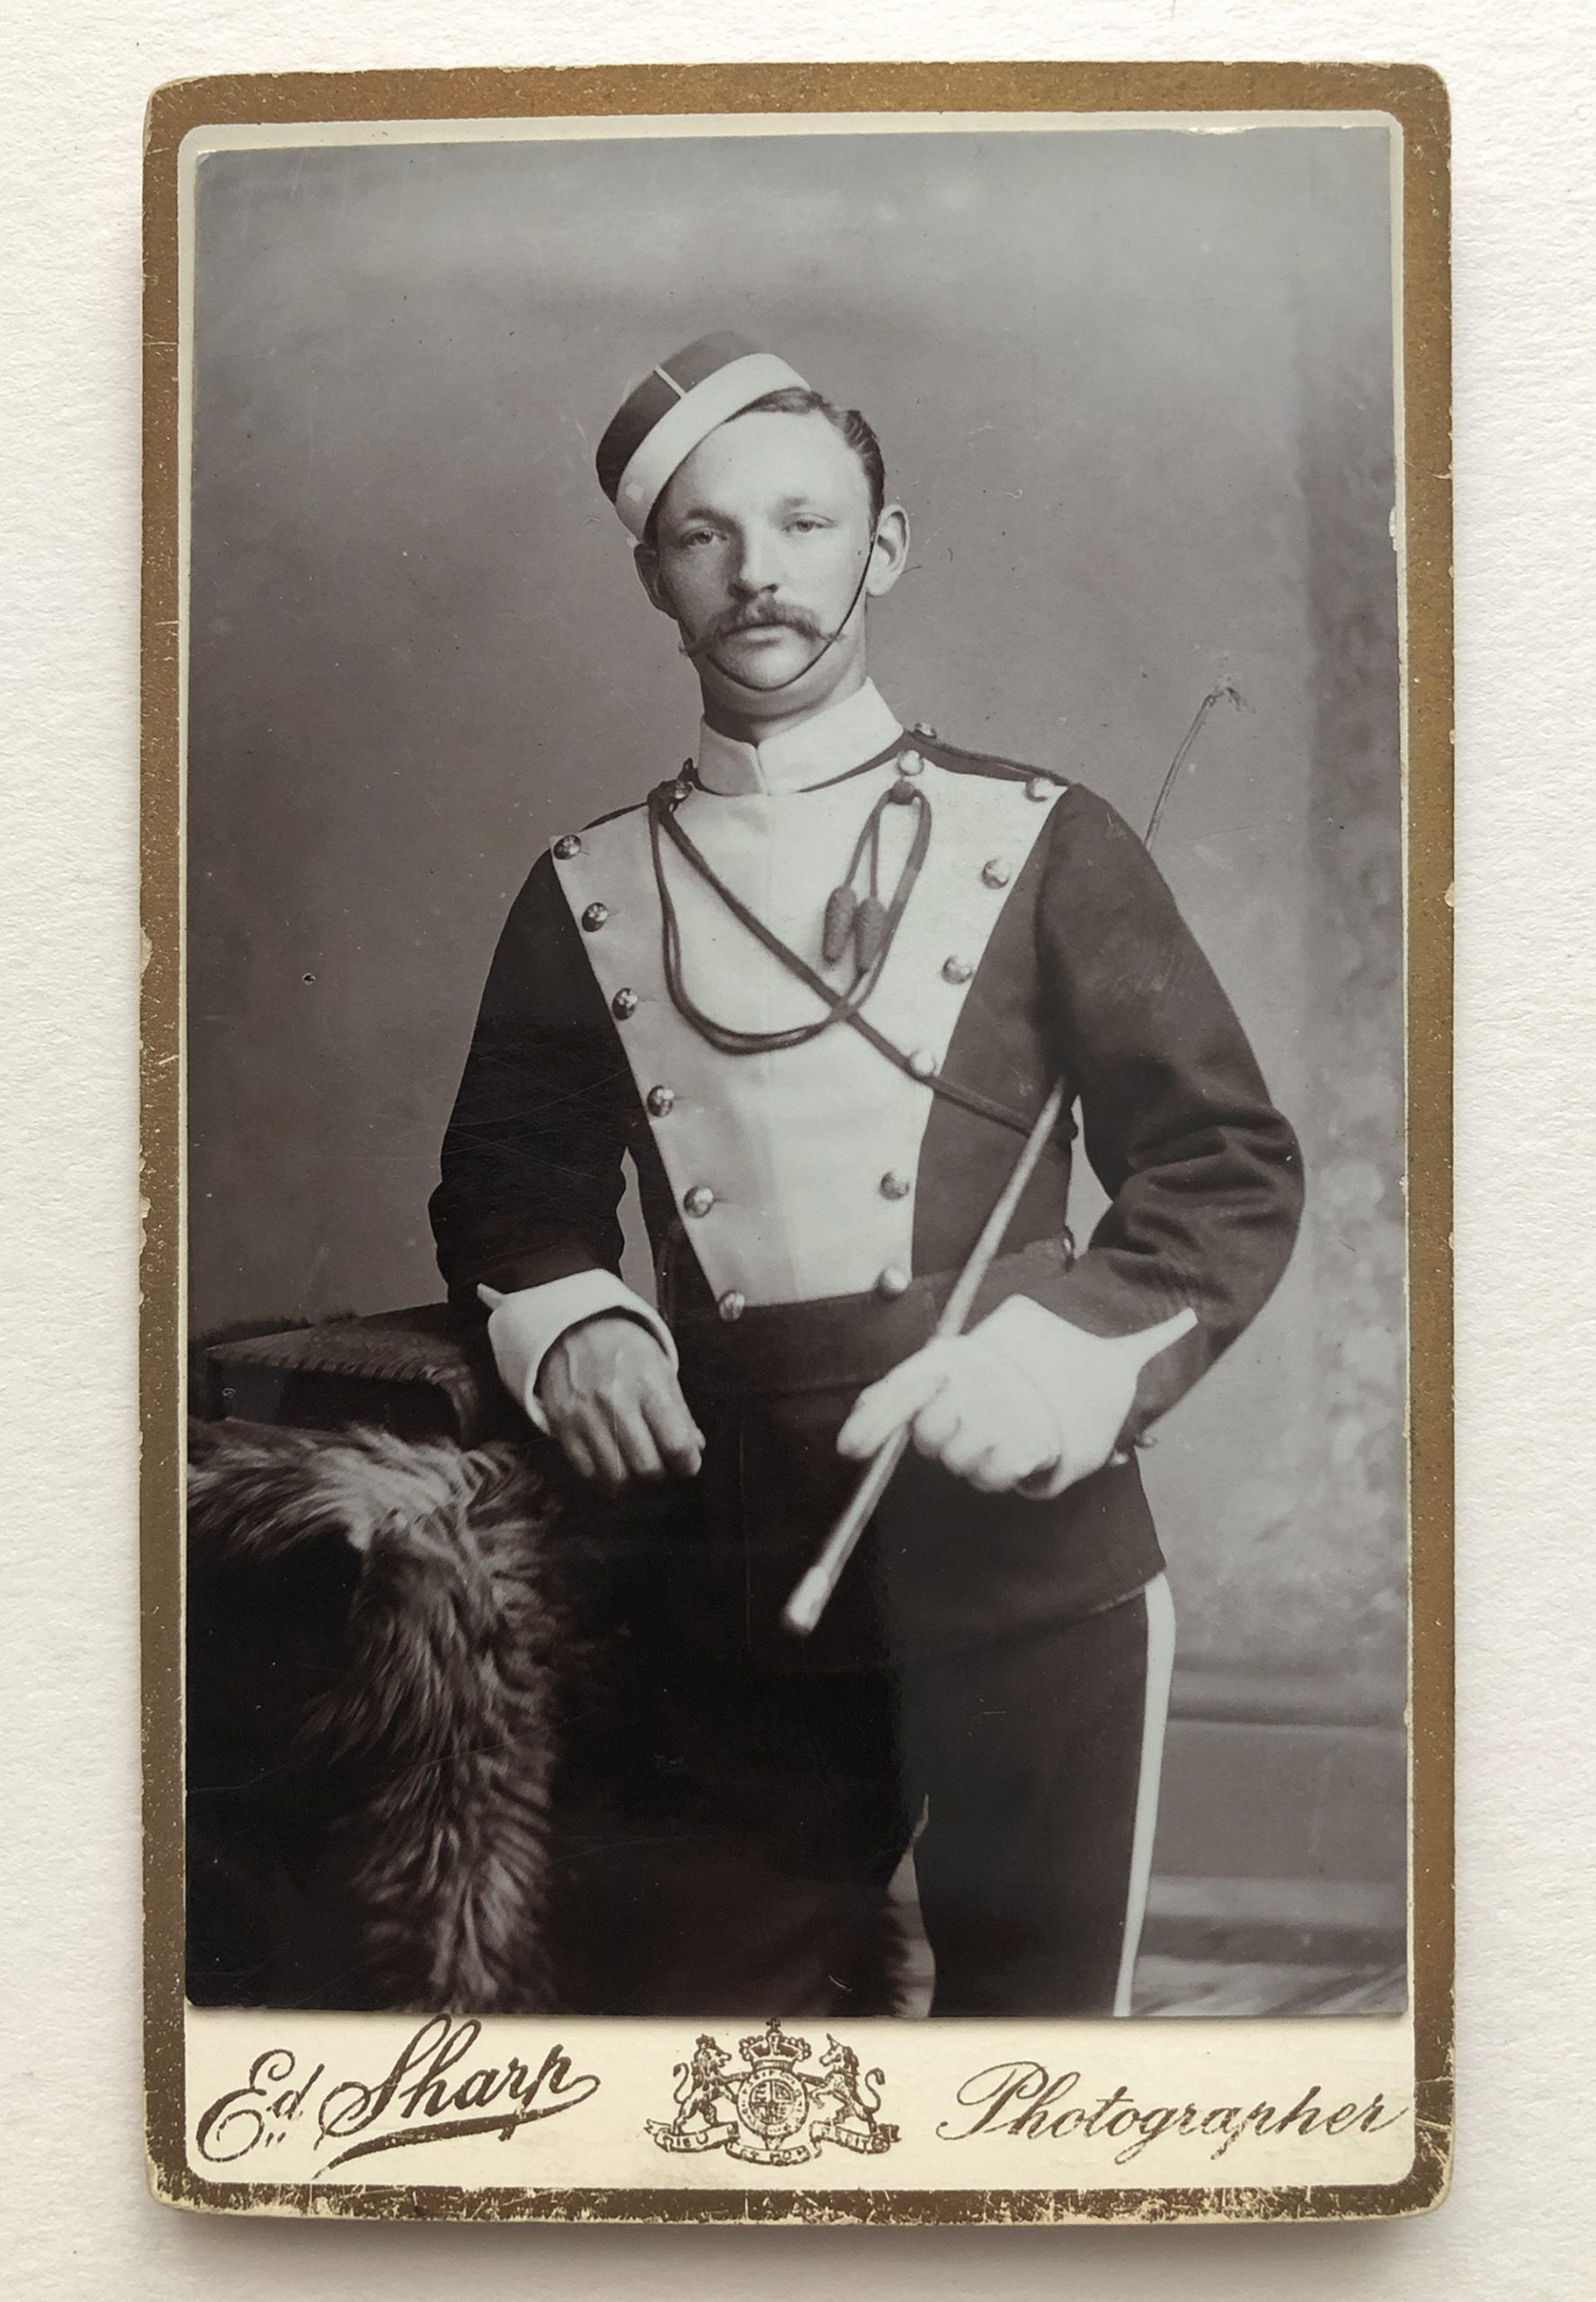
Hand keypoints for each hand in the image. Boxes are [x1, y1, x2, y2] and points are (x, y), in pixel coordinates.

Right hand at [537, 1314, 704, 1492]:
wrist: (576, 1328)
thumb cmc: (624, 1348)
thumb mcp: (661, 1369)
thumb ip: (679, 1412)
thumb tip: (694, 1448)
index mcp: (648, 1384)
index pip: (676, 1444)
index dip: (688, 1464)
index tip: (687, 1463)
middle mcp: (616, 1401)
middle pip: (647, 1467)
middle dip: (661, 1474)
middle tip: (662, 1465)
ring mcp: (585, 1415)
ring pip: (616, 1477)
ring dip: (632, 1481)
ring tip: (636, 1467)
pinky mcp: (563, 1426)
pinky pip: (586, 1472)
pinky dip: (603, 1477)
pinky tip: (612, 1465)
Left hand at [836, 1333, 1066, 1495]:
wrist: (1071, 1378)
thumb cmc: (988, 1379)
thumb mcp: (946, 1367)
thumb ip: (897, 1392)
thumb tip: (854, 1433)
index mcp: (953, 1355)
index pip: (901, 1388)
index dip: (871, 1421)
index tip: (849, 1448)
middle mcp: (978, 1379)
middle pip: (928, 1436)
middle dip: (937, 1438)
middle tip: (963, 1422)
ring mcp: (1005, 1412)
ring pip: (956, 1462)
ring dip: (967, 1457)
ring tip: (988, 1434)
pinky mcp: (1028, 1445)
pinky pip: (987, 1479)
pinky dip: (993, 1474)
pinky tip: (1006, 1450)